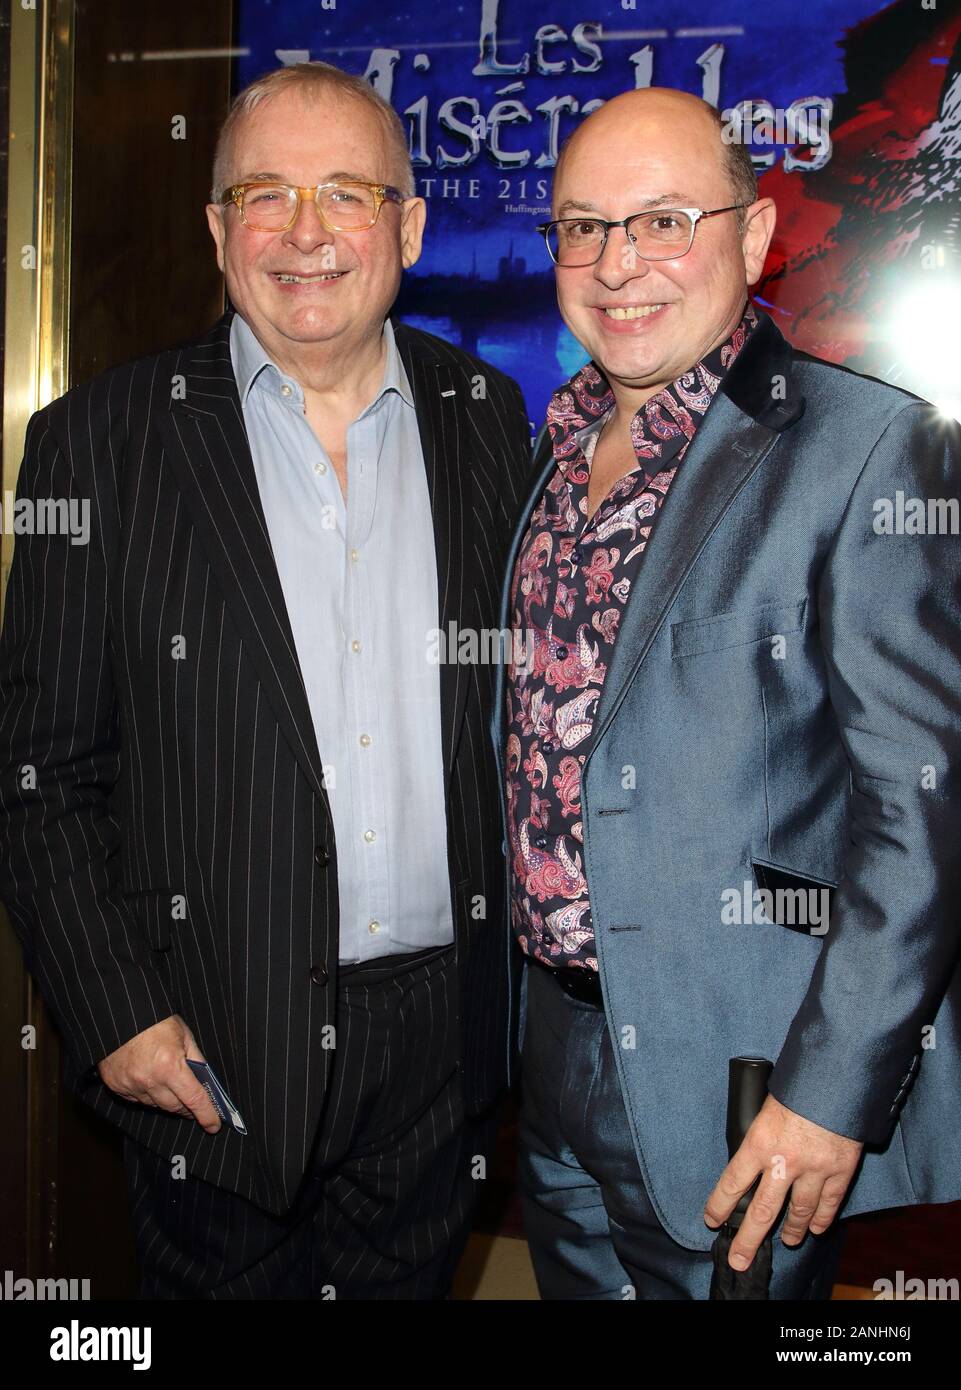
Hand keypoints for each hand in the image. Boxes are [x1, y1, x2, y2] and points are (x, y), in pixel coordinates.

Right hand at [96, 1014, 221, 1132]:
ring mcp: (131, 1086)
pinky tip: (150, 1081)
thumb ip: (196, 1059)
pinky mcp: (116, 1086)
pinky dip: (147, 1095)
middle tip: (194, 1105)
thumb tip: (206, 1082)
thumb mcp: (183, 1035)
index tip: (213, 1125)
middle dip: (188, 1109)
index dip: (207, 1115)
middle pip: (175, 1108)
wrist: (119, 1014)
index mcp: (170, 1066)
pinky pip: (137, 1100)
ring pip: (156, 1105)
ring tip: (172, 1087)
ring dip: (168, 1101)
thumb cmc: (155, 1021)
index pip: (194, 1100)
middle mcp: (150, 1080)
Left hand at [703, 1094, 862, 1269]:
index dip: (720, 1205)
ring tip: (786, 1240)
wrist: (837, 1077)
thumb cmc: (798, 1084)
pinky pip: (829, 1204)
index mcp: (759, 1141)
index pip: (732, 1182)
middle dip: (748, 1239)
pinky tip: (817, 1228)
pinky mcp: (840, 1170)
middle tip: (739, 1258)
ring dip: (791, 1231)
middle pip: (763, 1211)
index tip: (712, 1219)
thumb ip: (759, 1133)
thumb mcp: (765, 1105)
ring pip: (799, 1213)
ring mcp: (814, 1169)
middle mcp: (784, 1161)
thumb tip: (752, 1156)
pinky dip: (822, 1219)